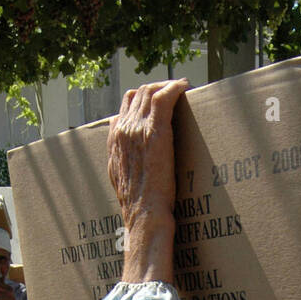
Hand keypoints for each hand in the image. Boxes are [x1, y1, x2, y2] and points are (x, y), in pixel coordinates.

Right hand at [108, 78, 189, 222]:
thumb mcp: (121, 180)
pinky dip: (175, 87)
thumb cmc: (138, 205)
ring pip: (149, 91)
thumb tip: (121, 148)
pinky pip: (164, 97)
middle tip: (173, 92)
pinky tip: (185, 87)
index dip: (142, 99)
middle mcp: (122, 130)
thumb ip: (120, 158)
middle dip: (156, 88)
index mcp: (114, 140)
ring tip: (181, 88)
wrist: (144, 213)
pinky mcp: (155, 131)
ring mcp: (137, 128)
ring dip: (166, 86)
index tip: (156, 100)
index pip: (125, 107)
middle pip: (137, 94)